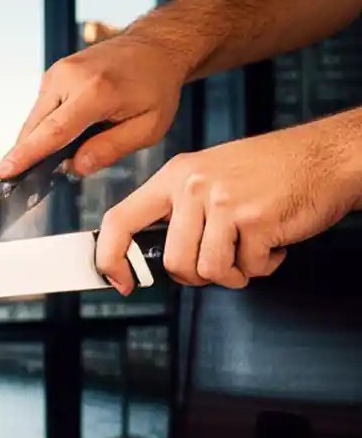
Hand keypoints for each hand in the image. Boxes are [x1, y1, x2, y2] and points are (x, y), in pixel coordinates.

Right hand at [0, 32, 192, 178]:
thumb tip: (75, 167)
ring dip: (44, 139)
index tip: (4, 171)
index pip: (52, 131)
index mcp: (95, 91)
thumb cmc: (156, 86)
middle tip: (41, 174)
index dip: (26, 155)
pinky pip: (42, 109)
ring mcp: (58, 72)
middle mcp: (69, 77)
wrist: (154, 47)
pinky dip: (49, 125)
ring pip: (35, 120)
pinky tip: (71, 128)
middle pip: (36, 128)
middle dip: (33, 154)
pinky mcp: (53, 74)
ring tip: (73, 143)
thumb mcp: (148, 127)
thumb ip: (109, 150)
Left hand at [96, 112, 361, 294]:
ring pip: (209, 271)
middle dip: (199, 276)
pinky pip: (248, 269)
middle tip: (223, 261)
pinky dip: (265, 265)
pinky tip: (274, 240)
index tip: (118, 281)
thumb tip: (147, 257)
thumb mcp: (209, 176)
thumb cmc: (271, 171)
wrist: (327, 155)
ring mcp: (224, 202)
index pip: (119, 220)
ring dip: (235, 273)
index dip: (110, 258)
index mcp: (175, 176)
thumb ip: (178, 212)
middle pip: (174, 262)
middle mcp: (193, 187)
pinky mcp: (255, 220)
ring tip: (252, 247)